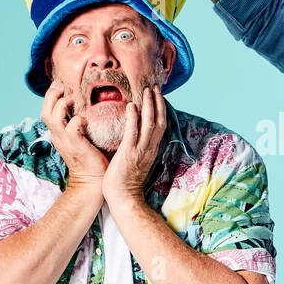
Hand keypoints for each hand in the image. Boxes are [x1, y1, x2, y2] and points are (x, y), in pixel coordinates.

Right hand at [41, 79, 110, 191]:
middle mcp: (58, 136)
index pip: (47, 109)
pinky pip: (71, 129)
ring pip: (52, 117)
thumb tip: (89, 108)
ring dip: (61, 104)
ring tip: (72, 98)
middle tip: (63, 86)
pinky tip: (85, 119)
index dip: (52, 95)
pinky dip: (77, 120)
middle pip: (45, 111)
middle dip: (52, 95)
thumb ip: (81, 124)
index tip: (62, 84)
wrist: (93, 182)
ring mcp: (65, 141)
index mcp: (58, 133)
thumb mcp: (82, 138)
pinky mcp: (75, 146)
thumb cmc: (91, 159)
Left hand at [103, 86, 165, 212]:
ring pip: (149, 124)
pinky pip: (133, 132)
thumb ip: (137, 146)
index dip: (160, 109)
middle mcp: (150, 148)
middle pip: (159, 121)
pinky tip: (131, 105)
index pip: (160, 125)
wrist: (124, 197)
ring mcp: (140, 150)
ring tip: (146, 90)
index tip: (157, 95)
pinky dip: (133, 118)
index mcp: (152, 149)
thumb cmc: (126, 181)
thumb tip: (134, 133)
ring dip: (149, 105)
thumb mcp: (136, 160)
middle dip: (158, 102)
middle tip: (155, 86)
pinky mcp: (129, 153)